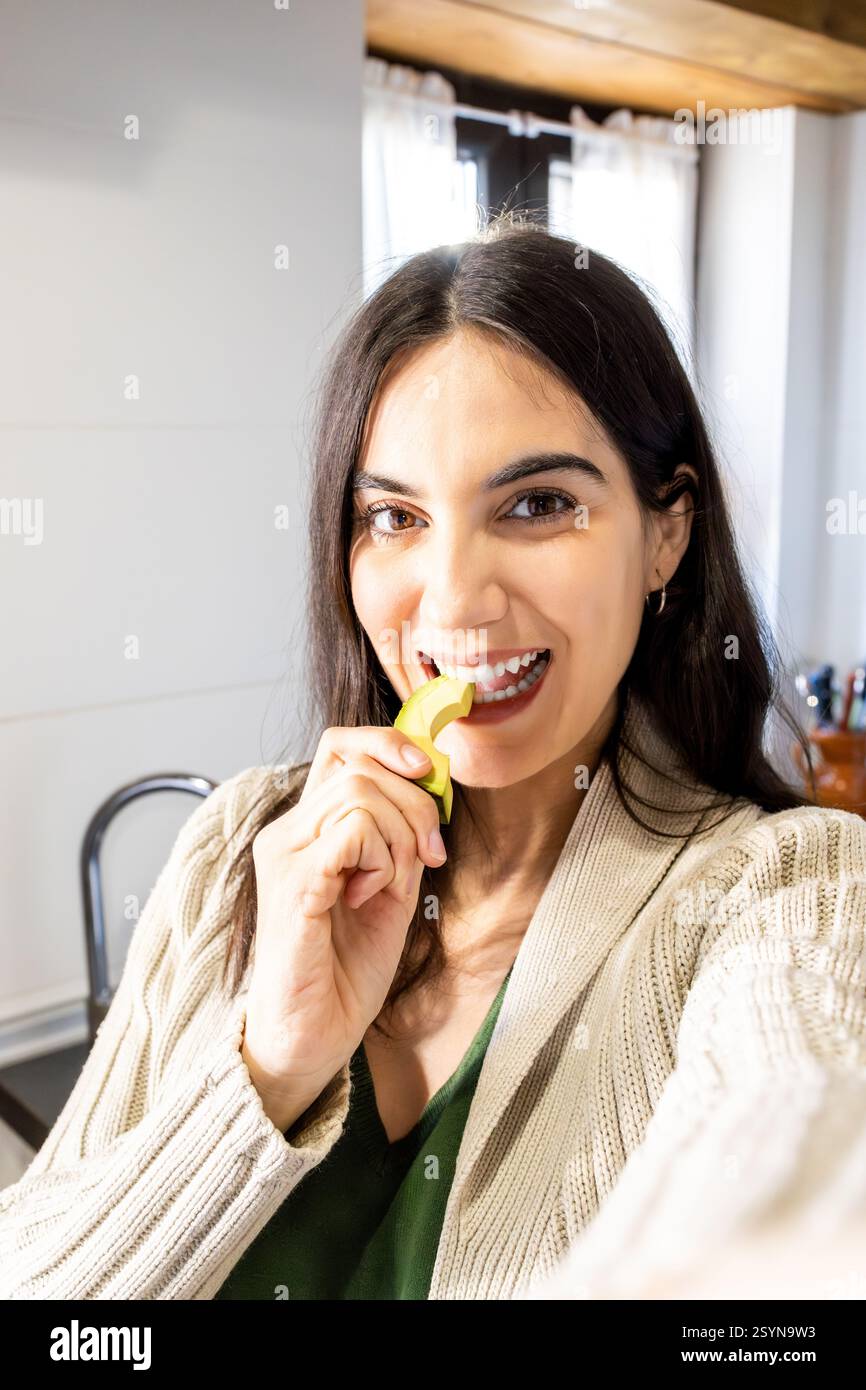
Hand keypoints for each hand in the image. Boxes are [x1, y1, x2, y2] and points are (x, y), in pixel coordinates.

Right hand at [240, 726, 447, 1129]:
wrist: (315, 1035)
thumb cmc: (348, 967)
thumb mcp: (391, 884)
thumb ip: (402, 833)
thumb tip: (431, 778)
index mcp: (307, 827)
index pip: (341, 746)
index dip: (390, 745)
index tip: (429, 776)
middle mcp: (286, 832)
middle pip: (361, 767)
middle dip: (414, 807)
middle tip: (424, 860)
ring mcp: (284, 855)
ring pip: (360, 794)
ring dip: (398, 840)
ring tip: (386, 887)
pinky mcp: (292, 883)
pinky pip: (353, 833)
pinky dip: (380, 862)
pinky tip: (366, 899)